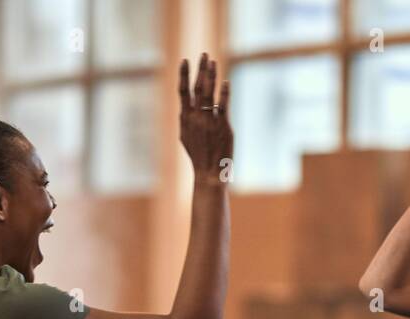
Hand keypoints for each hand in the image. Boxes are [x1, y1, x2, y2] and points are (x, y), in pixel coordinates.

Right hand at [179, 53, 232, 182]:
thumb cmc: (198, 155)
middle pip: (198, 88)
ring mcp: (209, 122)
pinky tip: (226, 81)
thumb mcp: (185, 137)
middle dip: (201, 70)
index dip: (184, 75)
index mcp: (185, 119)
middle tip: (204, 54)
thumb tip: (184, 107)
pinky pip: (223, 105)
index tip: (185, 60)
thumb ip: (186, 120)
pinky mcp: (223, 126)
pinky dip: (224, 93)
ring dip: (212, 76)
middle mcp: (196, 118)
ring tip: (214, 62)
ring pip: (210, 94)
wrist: (208, 172)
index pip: (183, 92)